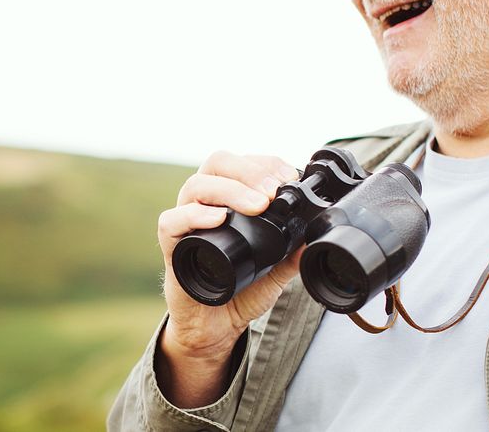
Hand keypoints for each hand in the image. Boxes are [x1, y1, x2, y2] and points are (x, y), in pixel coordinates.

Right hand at [155, 150, 299, 406]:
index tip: (290, 177)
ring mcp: (187, 222)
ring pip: (197, 185)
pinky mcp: (173, 247)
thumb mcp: (276, 269)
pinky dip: (194, 215)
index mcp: (229, 198)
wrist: (216, 326)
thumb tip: (317, 234)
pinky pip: (171, 222)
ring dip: (231, 189)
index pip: (244, 162)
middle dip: (250, 170)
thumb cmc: (241, 288)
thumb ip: (293, 251)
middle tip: (274, 191)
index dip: (267, 163)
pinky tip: (218, 218)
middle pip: (218, 163)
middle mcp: (205, 202)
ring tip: (259, 205)